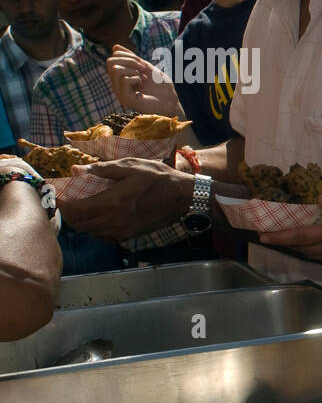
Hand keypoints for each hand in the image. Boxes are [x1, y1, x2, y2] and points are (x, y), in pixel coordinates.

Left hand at [60, 159, 192, 239]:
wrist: (183, 197)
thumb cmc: (158, 177)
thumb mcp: (131, 166)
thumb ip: (102, 170)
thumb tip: (77, 170)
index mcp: (112, 202)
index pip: (75, 209)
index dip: (61, 204)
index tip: (57, 196)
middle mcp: (114, 220)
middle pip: (78, 224)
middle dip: (68, 213)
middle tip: (66, 201)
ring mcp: (122, 231)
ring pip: (89, 232)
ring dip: (81, 222)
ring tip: (80, 208)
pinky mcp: (129, 235)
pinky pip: (102, 236)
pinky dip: (94, 228)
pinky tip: (98, 217)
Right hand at [107, 44, 182, 116]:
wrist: (171, 102)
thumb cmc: (161, 86)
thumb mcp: (145, 67)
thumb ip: (131, 57)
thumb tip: (114, 46)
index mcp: (120, 77)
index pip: (113, 57)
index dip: (128, 55)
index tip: (142, 64)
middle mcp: (116, 85)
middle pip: (110, 61)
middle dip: (129, 60)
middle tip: (143, 69)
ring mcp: (119, 92)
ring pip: (115, 69)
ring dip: (133, 70)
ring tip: (143, 78)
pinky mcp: (125, 99)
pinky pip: (124, 79)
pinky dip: (136, 78)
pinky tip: (143, 86)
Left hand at [258, 189, 321, 264]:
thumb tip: (319, 199)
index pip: (302, 237)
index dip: (281, 237)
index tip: (263, 235)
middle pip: (303, 248)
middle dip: (283, 242)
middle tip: (267, 235)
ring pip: (312, 254)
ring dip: (296, 247)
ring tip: (283, 238)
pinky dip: (310, 250)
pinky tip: (307, 243)